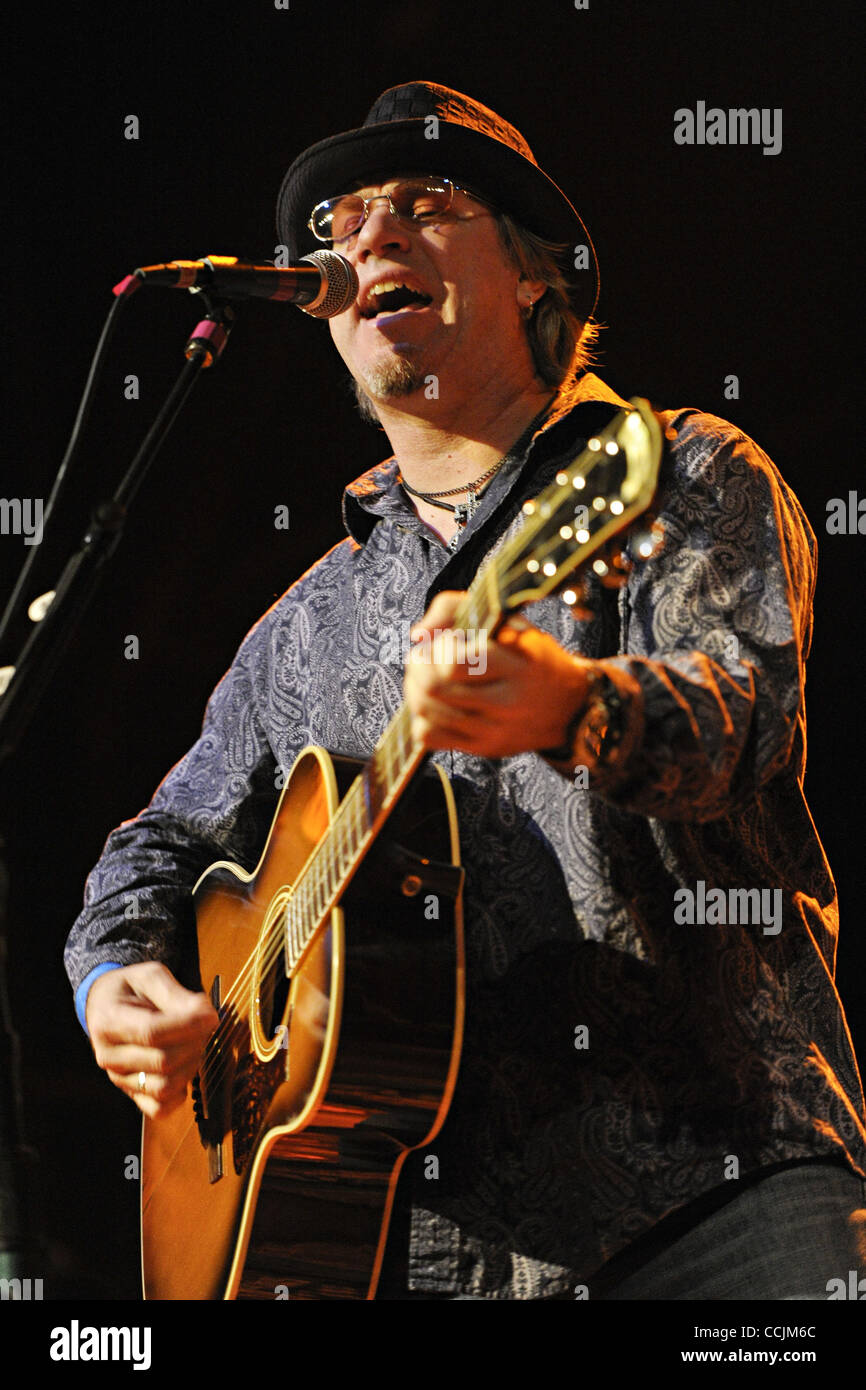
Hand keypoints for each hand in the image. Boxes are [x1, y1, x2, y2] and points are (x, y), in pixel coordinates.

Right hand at [86, 961, 218, 1119]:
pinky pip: (160, 1109)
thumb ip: (176, 994)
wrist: (106, 1006)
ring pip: (164, 1087)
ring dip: (191, 1065)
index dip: (188, 1025)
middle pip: (162, 1060)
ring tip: (196, 1042)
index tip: (212, 1016)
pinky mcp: (131, 1094)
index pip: (151, 1032)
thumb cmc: (131, 989)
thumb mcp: (151, 977)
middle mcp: (109, 1056)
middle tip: (205, 1024)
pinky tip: (185, 1067)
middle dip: (194, 1042)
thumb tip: (205, 1015)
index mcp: (109, 1022)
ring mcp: (119, 1079)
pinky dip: (180, 1093)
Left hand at [403, 590, 590, 758]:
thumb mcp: (505, 618)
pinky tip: (435, 704)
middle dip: (418, 666)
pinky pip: (430, 738)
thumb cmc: (528, 653)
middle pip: (434, 688)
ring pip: (426, 713)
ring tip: (426, 676)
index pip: (454, 664)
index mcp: (517, 665)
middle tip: (425, 656)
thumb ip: (454, 608)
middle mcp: (507, 702)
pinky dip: (421, 718)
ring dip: (414, 688)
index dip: (441, 647)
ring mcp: (494, 730)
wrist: (566, 704)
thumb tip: (417, 635)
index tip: (450, 639)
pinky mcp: (484, 748)